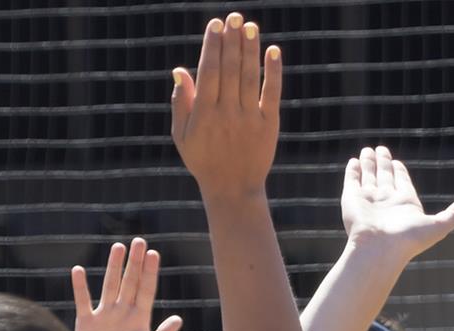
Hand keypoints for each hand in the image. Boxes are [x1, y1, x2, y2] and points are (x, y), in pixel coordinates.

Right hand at [70, 238, 182, 330]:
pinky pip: (83, 301)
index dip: (150, 272)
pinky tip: (78, 270)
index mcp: (140, 319)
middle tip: (139, 241)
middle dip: (134, 263)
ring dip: (113, 267)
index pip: (146, 290)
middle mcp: (123, 313)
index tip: (154, 254)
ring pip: (109, 286)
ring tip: (118, 247)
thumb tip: (179, 318)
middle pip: (129, 282)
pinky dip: (80, 287)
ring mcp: (105, 316)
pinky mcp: (87, 323)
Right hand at [171, 13, 281, 199]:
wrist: (233, 189)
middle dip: (231, 40)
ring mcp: (249, 118)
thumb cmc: (203, 160)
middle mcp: (227, 113)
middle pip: (230, 69)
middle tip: (233, 17)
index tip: (215, 25)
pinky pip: (272, 93)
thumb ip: (181, 102)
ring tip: (249, 26)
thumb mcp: (182, 135)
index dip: (212, 46)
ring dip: (250, 49)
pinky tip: (273, 51)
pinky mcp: (269, 125)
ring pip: (250, 77)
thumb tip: (180, 69)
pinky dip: (273, 72)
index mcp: (203, 113)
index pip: (209, 72)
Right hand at [340, 146, 453, 261]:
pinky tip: (354, 161)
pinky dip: (353, 171)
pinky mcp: (352, 198)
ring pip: (368, 176)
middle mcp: (386, 201)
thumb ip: (453, 214)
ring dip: (368, 163)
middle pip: (385, 177)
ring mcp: (368, 199)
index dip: (399, 172)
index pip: (402, 182)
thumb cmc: (408, 240)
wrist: (379, 250)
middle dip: (383, 163)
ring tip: (368, 150)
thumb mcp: (438, 226)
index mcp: (405, 204)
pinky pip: (352, 180)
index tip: (396, 163)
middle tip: (381, 150)